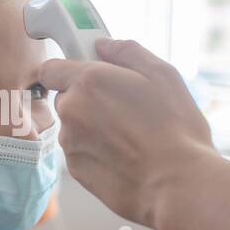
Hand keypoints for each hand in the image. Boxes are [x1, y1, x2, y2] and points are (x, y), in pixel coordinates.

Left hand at [38, 38, 215, 229]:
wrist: (177, 184)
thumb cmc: (174, 129)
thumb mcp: (162, 74)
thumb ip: (127, 52)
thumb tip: (104, 45)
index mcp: (88, 81)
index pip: (52, 68)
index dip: (69, 69)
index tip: (89, 72)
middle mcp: (71, 111)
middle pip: (67, 97)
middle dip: (88, 99)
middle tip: (124, 106)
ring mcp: (71, 143)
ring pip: (75, 127)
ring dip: (94, 127)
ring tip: (132, 136)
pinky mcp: (77, 171)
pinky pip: (81, 152)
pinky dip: (98, 152)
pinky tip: (127, 156)